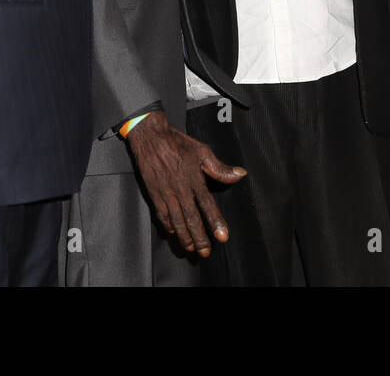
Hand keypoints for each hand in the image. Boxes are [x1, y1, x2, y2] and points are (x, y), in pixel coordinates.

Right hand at [124, 110, 244, 256]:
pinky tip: (173, 233)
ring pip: (176, 220)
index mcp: (194, 179)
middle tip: (205, 251)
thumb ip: (220, 168)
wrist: (150, 136)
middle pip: (191, 218)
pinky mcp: (154, 193)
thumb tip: (239, 174)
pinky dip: (168, 225)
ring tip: (190, 247)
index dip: (216, 222)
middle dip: (199, 237)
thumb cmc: (176, 142)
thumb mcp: (202, 151)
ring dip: (184, 236)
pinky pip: (162, 214)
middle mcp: (180, 189)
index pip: (208, 205)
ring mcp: (166, 193)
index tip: (222, 236)